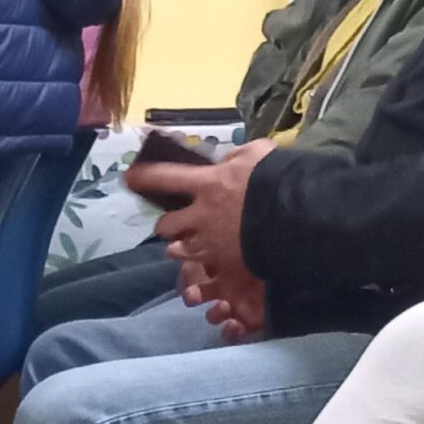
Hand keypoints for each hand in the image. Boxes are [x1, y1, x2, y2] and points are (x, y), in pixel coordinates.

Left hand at [126, 140, 271, 334]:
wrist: (294, 217)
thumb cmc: (276, 180)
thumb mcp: (258, 155)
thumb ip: (238, 156)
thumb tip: (227, 160)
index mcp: (207, 185)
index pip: (166, 177)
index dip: (145, 177)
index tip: (129, 178)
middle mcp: (201, 216)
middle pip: (167, 225)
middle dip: (165, 226)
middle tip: (169, 225)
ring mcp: (211, 243)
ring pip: (180, 251)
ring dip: (180, 248)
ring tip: (184, 247)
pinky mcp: (225, 263)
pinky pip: (205, 269)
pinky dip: (203, 267)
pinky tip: (209, 265)